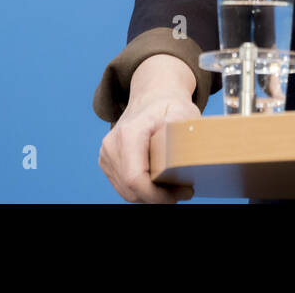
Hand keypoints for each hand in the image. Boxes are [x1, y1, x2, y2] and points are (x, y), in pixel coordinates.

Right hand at [99, 54, 200, 202]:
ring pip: (126, 190)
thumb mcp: (183, 112)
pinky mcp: (108, 160)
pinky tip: (161, 182)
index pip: (135, 178)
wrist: (152, 96)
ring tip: (175, 188)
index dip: (156, 195)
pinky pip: (123, 185)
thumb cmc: (170, 105)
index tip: (179, 196)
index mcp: (129, 134)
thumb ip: (182, 130)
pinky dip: (142, 189)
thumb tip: (187, 150)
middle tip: (184, 192)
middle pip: (130, 189)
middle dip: (157, 197)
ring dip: (150, 195)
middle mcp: (112, 145)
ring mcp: (107, 154)